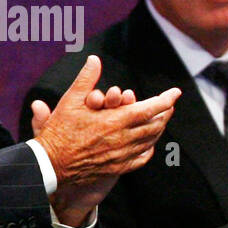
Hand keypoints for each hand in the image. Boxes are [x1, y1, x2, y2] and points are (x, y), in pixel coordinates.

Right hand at [34, 56, 179, 221]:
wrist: (51, 164)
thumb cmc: (59, 131)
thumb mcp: (70, 100)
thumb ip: (86, 79)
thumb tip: (94, 59)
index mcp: (115, 121)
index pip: (150, 109)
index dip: (165, 100)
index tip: (176, 92)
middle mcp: (123, 139)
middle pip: (154, 126)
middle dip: (165, 113)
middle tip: (170, 105)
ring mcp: (122, 156)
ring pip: (149, 141)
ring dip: (158, 129)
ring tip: (162, 120)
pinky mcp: (117, 168)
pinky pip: (140, 158)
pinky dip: (148, 149)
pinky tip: (149, 144)